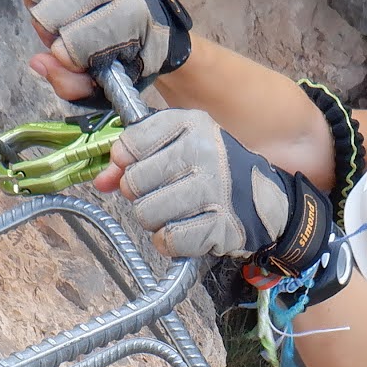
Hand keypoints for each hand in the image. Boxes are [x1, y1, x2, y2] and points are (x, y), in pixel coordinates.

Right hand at [16, 0, 169, 96]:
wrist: (148, 16)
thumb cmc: (124, 51)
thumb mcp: (109, 82)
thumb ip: (73, 85)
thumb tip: (38, 63)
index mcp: (127, 20)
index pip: (75, 42)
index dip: (67, 56)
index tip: (76, 57)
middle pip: (47, 12)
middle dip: (47, 30)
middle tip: (60, 32)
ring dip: (35, 0)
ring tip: (50, 6)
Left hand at [103, 108, 329, 265]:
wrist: (265, 201)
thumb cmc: (212, 172)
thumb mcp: (177, 150)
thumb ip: (133, 162)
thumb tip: (101, 180)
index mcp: (190, 125)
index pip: (130, 144)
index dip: (126, 162)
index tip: (139, 166)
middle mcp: (203, 152)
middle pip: (134, 182)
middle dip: (140, 195)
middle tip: (161, 194)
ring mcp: (214, 189)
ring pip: (147, 213)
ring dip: (154, 220)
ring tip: (174, 213)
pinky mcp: (219, 225)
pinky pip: (168, 240)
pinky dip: (169, 241)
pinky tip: (184, 230)